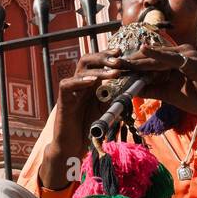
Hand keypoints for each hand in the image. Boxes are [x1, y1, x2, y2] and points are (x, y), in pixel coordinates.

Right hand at [41, 49, 125, 189]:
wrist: (72, 145)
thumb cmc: (88, 128)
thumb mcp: (106, 109)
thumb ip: (115, 98)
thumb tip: (133, 87)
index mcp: (90, 84)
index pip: (97, 63)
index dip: (108, 56)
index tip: (122, 52)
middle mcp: (79, 83)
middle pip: (87, 60)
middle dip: (104, 57)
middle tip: (119, 58)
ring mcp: (70, 91)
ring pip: (80, 71)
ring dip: (99, 69)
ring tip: (114, 71)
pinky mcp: (62, 100)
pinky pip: (67, 85)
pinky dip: (79, 81)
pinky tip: (92, 81)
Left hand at [105, 45, 196, 119]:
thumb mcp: (168, 93)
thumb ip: (151, 89)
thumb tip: (131, 89)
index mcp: (173, 59)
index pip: (148, 61)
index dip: (130, 64)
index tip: (112, 68)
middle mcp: (179, 52)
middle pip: (150, 57)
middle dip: (129, 61)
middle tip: (110, 63)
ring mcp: (186, 53)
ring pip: (157, 57)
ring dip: (137, 60)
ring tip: (120, 61)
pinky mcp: (191, 59)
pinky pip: (170, 57)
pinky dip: (156, 54)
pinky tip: (143, 50)